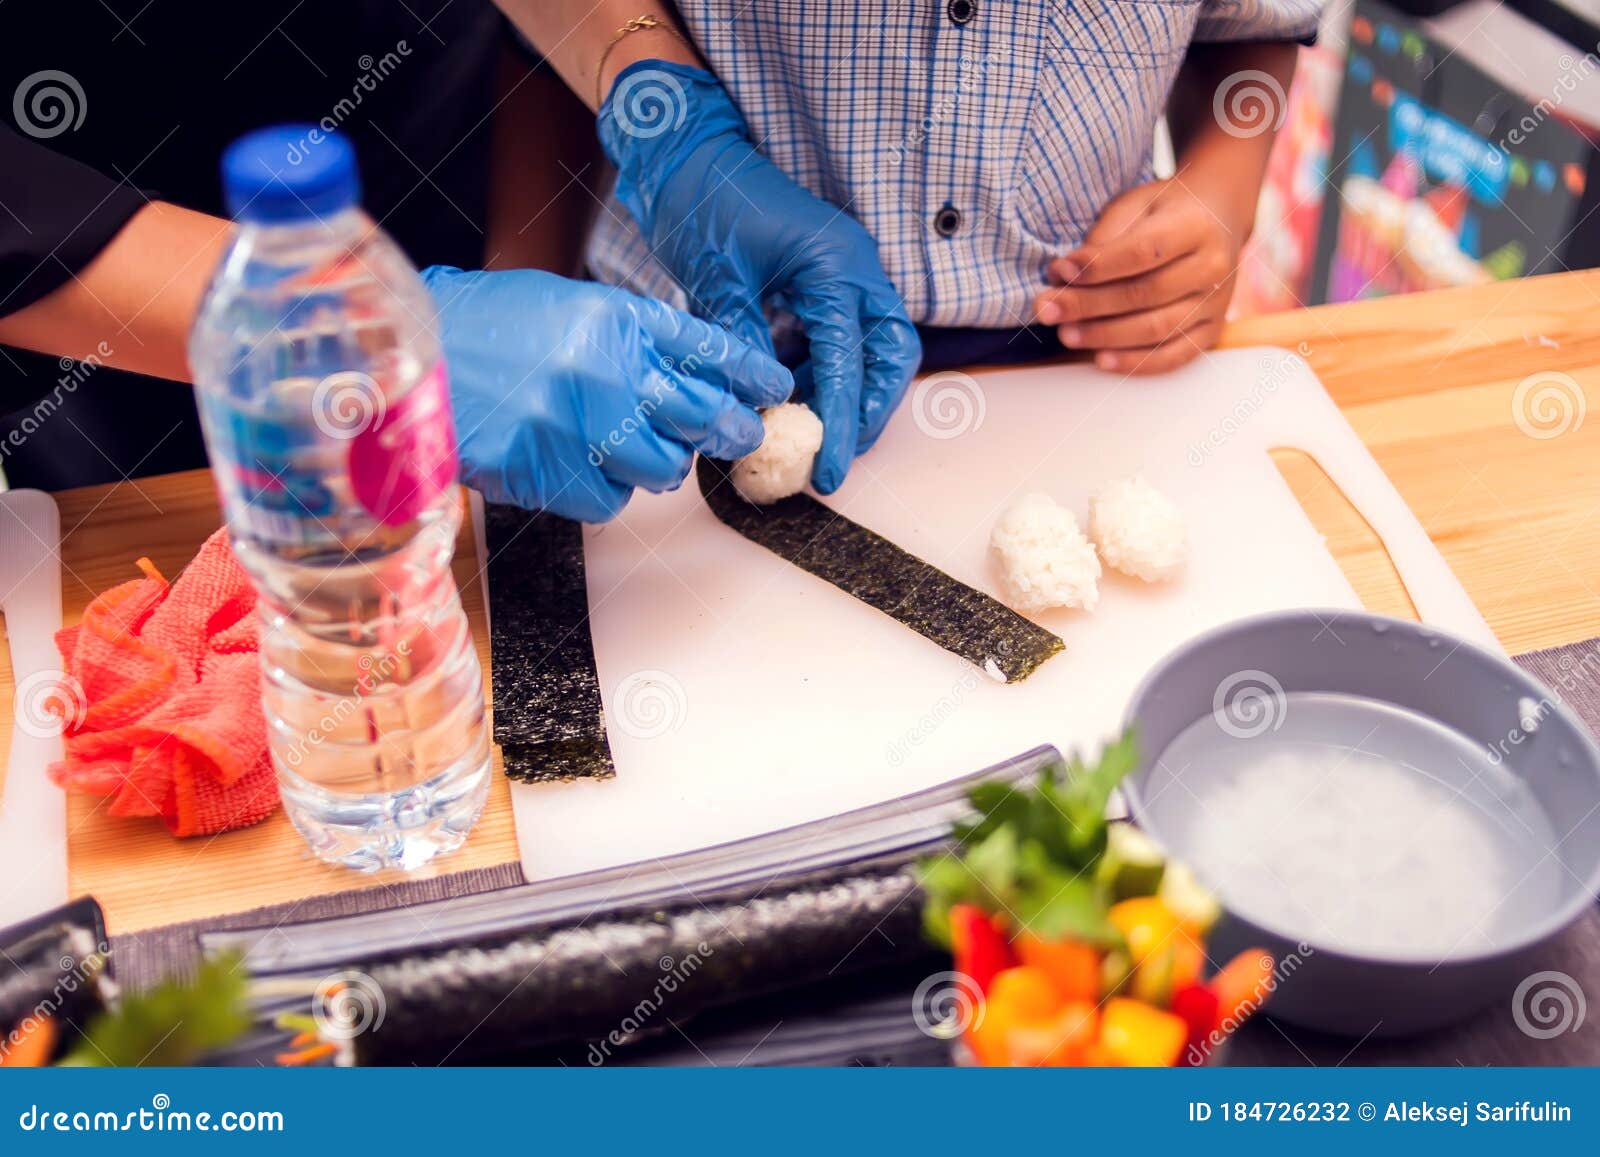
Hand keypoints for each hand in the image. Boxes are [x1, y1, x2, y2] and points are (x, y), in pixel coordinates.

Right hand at [423, 266, 792, 521]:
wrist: (401, 366)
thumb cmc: (480, 332)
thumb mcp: (562, 308)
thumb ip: (628, 338)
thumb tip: (693, 376)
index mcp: (612, 319)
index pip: (706, 348)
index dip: (748, 373)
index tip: (776, 388)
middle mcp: (606, 370)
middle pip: (702, 414)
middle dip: (729, 430)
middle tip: (737, 436)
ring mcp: (580, 426)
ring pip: (663, 468)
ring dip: (654, 465)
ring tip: (618, 445)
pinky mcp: (554, 475)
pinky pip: (611, 501)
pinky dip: (600, 490)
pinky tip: (569, 463)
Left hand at [598, 62, 919, 492]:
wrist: (687, 154)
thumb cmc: (701, 204)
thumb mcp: (717, 282)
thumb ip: (746, 346)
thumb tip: (759, 414)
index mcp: (836, 265)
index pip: (851, 364)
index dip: (841, 424)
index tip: (826, 472)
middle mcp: (855, 269)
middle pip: (892, 356)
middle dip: (870, 411)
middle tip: (833, 455)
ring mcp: (846, 272)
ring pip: (875, 349)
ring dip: (848, 394)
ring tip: (802, 431)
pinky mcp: (827, 280)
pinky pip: (842, 337)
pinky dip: (823, 373)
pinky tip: (787, 396)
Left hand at [1032, 178, 1248, 374]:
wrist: (1217, 218)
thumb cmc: (1164, 212)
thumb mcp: (1135, 206)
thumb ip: (1104, 238)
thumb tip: (1063, 275)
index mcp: (1195, 226)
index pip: (1143, 252)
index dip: (1097, 266)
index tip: (1059, 271)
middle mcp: (1213, 266)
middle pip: (1145, 293)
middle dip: (1090, 305)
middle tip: (1049, 310)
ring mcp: (1217, 302)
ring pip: (1157, 329)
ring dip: (1106, 336)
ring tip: (1066, 334)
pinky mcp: (1212, 330)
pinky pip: (1174, 356)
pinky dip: (1136, 363)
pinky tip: (1101, 360)